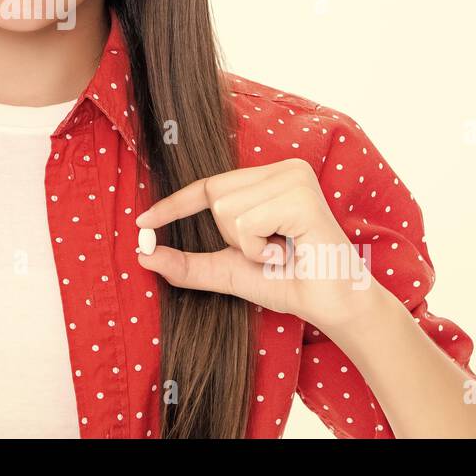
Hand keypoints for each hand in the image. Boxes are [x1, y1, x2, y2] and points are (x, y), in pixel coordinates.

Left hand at [133, 158, 376, 332]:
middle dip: (230, 236)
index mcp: (268, 178)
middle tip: (267, 251)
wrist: (332, 306)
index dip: (173, 205)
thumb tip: (143, 255)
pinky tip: (286, 253)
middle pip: (214, 195)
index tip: (142, 222)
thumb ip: (188, 264)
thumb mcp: (229, 270)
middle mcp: (283, 169)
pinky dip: (258, 248)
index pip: (209, 184)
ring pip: (226, 209)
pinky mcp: (301, 197)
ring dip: (246, 245)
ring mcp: (294, 178)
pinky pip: (247, 222)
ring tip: (279, 252)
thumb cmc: (289, 283)